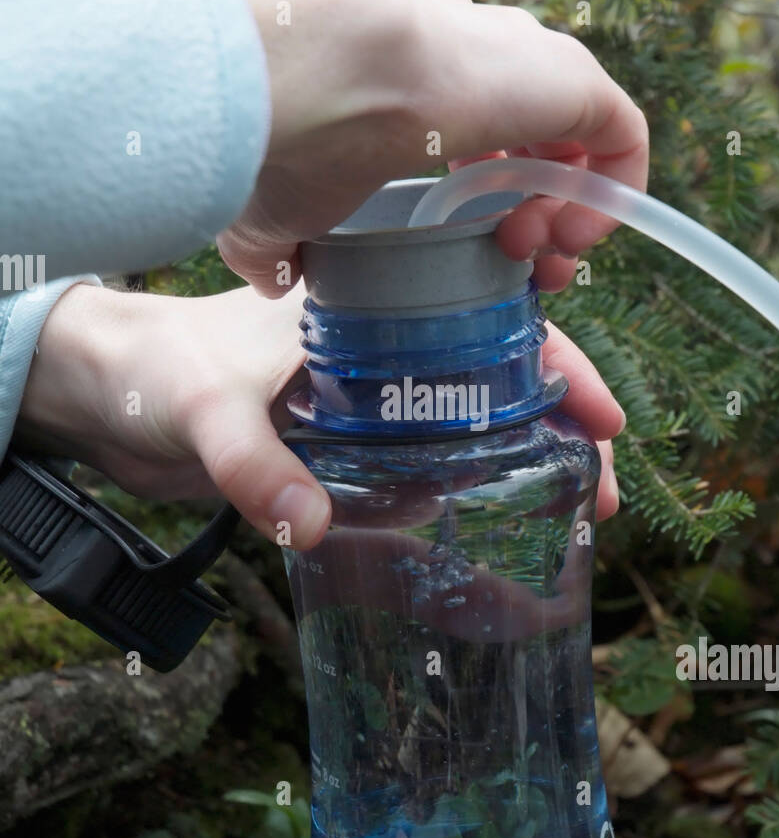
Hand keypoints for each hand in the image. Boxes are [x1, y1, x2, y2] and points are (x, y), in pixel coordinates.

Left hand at [15, 283, 622, 546]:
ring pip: (474, 423)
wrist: (114, 393)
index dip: (559, 367)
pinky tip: (497, 533)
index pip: (493, 324)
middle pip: (501, 379)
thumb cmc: (160, 369)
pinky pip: (429, 463)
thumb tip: (309, 524)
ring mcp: (375, 397)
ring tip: (571, 518)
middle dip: (560, 429)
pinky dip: (469, 492)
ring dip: (526, 464)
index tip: (605, 420)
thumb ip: (253, 463)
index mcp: (375, 305)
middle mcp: (388, 348)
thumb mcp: (207, 410)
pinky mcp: (353, 441)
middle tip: (599, 495)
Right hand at [217, 0, 647, 295]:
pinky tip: (569, 241)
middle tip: (511, 264)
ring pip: (577, 141)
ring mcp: (530, 63)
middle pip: (532, 139)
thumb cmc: (289, 137)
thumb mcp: (275, 209)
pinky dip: (612, 196)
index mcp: (415, 76)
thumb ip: (273, 246)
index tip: (475, 256)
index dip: (484, 201)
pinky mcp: (575, 80)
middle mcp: (478, 58)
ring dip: (563, 212)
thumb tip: (270, 281)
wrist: (324, 76)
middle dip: (530, 213)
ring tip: (531, 257)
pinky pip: (623, 138)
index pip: (472, 132)